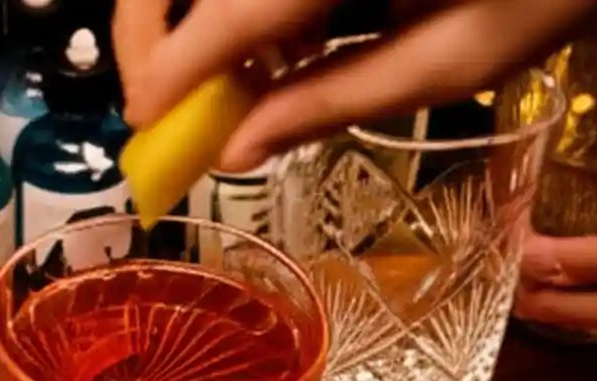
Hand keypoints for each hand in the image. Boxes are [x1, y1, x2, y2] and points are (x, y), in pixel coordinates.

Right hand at [113, 0, 596, 170]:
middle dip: (152, 39)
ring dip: (196, 25)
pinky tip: (283, 39)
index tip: (145, 130)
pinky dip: (238, 7)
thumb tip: (237, 151)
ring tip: (239, 84)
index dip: (169, 77)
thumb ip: (330, 101)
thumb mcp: (451, 60)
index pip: (221, 14)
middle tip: (165, 106)